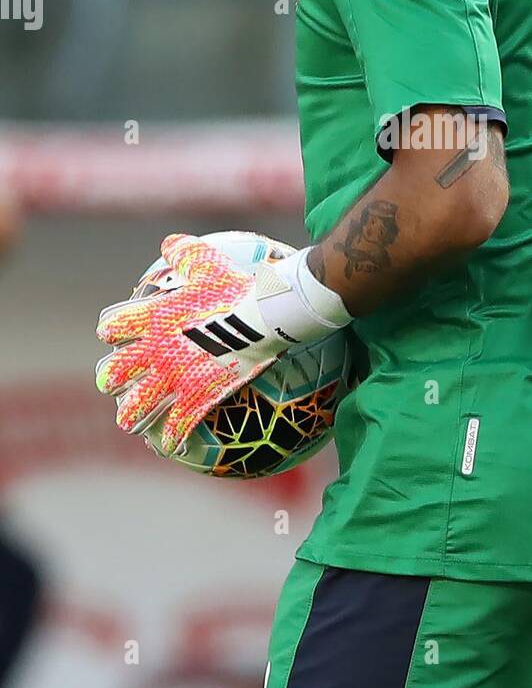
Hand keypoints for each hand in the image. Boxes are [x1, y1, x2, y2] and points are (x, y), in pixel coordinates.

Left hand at [95, 233, 289, 453]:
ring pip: (138, 405)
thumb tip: (169, 242)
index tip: (113, 335)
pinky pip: (177, 424)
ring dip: (130, 415)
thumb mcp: (208, 262)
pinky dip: (171, 437)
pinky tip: (168, 445)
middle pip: (116, 371)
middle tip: (112, 383)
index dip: (113, 331)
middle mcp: (155, 350)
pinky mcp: (197, 397)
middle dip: (112, 378)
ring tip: (128, 423)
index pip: (114, 327)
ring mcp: (174, 377)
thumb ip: (185, 253)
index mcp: (153, 318)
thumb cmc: (238, 285)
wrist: (264, 315)